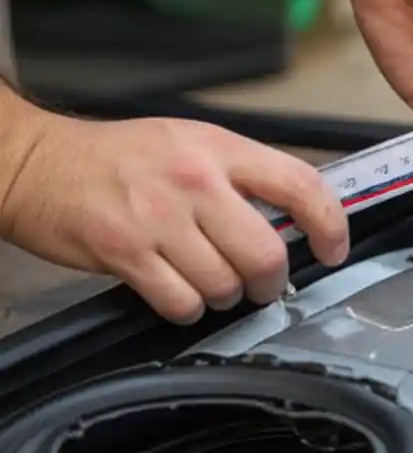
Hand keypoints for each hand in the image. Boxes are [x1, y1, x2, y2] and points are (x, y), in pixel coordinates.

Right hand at [0, 115, 348, 323]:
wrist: (38, 163)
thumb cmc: (119, 157)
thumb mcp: (192, 143)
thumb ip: (243, 176)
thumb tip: (297, 219)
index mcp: (220, 149)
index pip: (300, 185)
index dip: (329, 225)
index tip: (333, 249)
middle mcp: (195, 181)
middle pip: (266, 254)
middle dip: (270, 281)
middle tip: (260, 283)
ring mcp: (160, 219)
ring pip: (225, 285)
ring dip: (224, 296)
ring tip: (207, 279)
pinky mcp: (126, 254)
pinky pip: (182, 304)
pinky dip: (188, 309)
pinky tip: (177, 291)